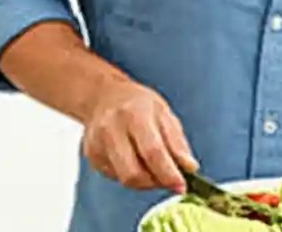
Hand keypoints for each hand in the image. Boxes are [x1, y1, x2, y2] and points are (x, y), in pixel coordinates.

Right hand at [81, 78, 197, 192]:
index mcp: (134, 114)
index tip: (181, 185)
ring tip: (154, 168)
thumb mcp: (164, 114)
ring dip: (145, 181)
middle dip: (155, 182)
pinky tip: (135, 161)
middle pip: (133, 173)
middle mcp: (111, 129)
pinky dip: (131, 176)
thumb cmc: (137, 104)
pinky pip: (116, 178)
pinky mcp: (91, 157)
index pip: (152, 151)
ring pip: (124, 179)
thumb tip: (189, 168)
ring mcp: (98, 144)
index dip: (168, 173)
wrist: (104, 96)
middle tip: (168, 179)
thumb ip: (177, 143)